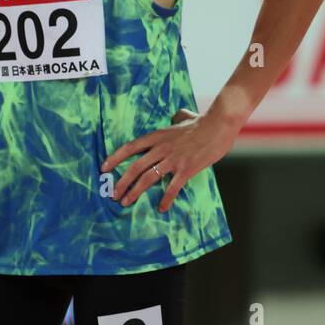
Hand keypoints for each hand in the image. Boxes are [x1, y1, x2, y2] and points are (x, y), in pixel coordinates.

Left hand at [102, 108, 236, 213]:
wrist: (219, 124)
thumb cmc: (203, 121)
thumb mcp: (185, 117)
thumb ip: (177, 118)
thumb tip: (177, 116)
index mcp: (158, 136)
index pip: (130, 147)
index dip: (115, 158)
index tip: (104, 168)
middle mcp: (161, 148)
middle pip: (135, 167)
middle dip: (121, 182)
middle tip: (114, 194)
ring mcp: (173, 159)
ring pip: (147, 178)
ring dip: (134, 192)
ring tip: (126, 202)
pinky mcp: (186, 169)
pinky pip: (172, 188)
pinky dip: (166, 199)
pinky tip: (162, 208)